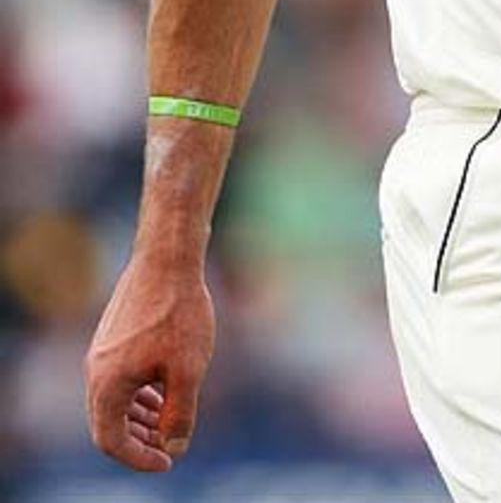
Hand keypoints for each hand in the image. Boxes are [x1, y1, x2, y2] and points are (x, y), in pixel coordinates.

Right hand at [85, 250, 214, 470]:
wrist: (168, 257)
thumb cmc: (180, 312)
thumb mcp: (188, 370)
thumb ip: (180, 415)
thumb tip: (173, 447)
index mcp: (107, 384)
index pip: (111, 441)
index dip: (139, 458)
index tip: (168, 460)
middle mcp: (95, 370)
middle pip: (108, 424)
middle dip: (137, 441)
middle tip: (169, 446)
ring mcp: (100, 351)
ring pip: (113, 400)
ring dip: (138, 417)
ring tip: (169, 420)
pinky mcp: (111, 336)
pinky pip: (118, 378)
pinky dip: (137, 393)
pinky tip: (163, 391)